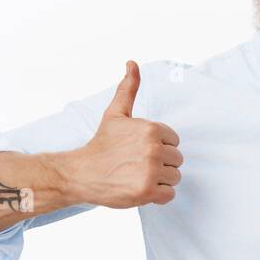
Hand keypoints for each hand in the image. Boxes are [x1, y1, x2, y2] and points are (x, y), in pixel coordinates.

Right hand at [66, 61, 182, 207]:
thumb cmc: (101, 145)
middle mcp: (153, 148)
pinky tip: (140, 188)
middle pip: (177, 160)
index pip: (174, 141)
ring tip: (138, 176)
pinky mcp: (147, 191)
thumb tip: (132, 63)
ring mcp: (151, 171)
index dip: (159, 147)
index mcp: (151, 129)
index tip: (139, 151)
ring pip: (175, 177)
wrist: (82, 173)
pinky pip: (169, 195)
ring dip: (160, 180)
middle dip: (161, 164)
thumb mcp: (115, 113)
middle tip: (137, 165)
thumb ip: (128, 88)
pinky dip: (158, 196)